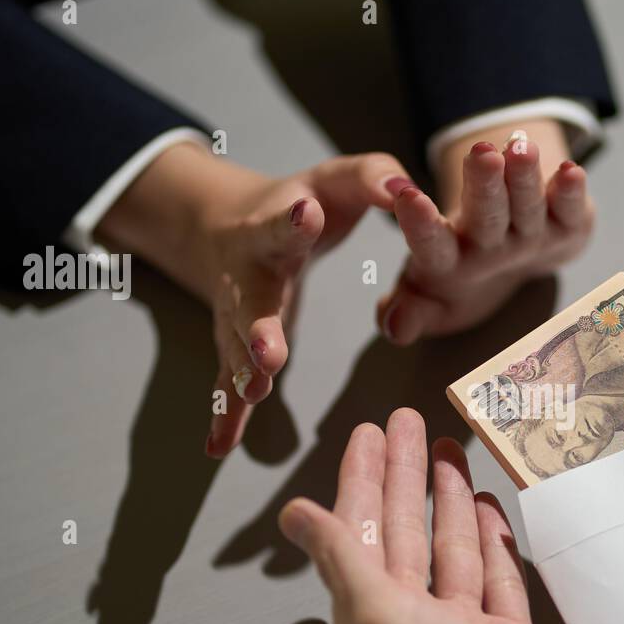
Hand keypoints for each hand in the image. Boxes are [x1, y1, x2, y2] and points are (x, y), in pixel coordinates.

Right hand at [98, 143, 411, 456]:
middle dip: (259, 327)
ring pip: (236, 346)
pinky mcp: (237, 345)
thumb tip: (405, 188)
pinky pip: (229, 382)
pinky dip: (225, 414)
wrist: (226, 224)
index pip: (284, 222)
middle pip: (251, 300)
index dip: (293, 220)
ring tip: (254, 393)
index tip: (305, 214)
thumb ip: (372, 178)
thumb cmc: (301, 202)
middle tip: (268, 352)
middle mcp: (249, 273)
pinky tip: (218, 446)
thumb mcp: (336, 180)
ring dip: (243, 372)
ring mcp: (238, 314)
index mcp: (276, 228)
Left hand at [276, 408, 619, 623]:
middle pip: (402, 530)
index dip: (362, 477)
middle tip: (409, 424)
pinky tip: (488, 511)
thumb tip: (296, 517)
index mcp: (370, 617)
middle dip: (404, 474)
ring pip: (449, 548)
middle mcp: (411, 621)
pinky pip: (494, 577)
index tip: (369, 434)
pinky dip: (491, 541)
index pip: (359, 529)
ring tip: (450, 451)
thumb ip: (341, 559)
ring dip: (446, 499)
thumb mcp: (380, 618)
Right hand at [375, 120, 593, 345]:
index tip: (407, 197)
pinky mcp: (567, 226)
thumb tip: (392, 330)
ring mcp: (532, 238)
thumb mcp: (422, 290)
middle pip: (488, 219)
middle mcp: (492, 252)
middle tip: (482, 153)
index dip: (421, 226)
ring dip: (525, 178)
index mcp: (450, 266)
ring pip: (528, 207)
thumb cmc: (454, 268)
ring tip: (519, 146)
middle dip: (486, 187)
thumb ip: (406, 307)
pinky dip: (572, 190)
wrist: (513, 272)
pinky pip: (571, 208)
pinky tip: (571, 169)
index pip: (433, 247)